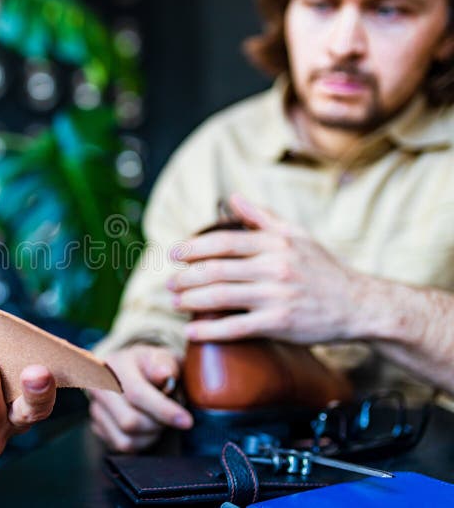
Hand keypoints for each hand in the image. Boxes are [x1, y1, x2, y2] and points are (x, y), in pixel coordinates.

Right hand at [87, 344, 191, 452]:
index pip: (136, 393)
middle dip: (158, 424)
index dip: (163, 410)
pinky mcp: (97, 426)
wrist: (135, 370)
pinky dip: (142, 442)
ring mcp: (95, 407)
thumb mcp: (164, 357)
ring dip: (152, 435)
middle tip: (173, 416)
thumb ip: (166, 363)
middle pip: (129, 421)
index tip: (186, 421)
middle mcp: (98, 386)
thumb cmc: (154, 365)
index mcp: (115, 364)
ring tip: (160, 419)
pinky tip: (149, 428)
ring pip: (126, 438)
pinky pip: (122, 446)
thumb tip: (164, 374)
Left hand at [169, 194, 364, 342]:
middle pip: (216, 269)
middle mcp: (275, 267)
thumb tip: (232, 197)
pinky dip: (209, 329)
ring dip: (190, 300)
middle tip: (168, 283)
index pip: (224, 242)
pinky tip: (191, 330)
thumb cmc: (324, 269)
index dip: (194, 247)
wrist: (360, 305)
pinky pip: (236, 328)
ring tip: (174, 302)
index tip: (174, 254)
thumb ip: (262, 216)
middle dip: (186, 277)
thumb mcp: (298, 235)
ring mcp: (277, 296)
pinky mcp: (279, 323)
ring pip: (221, 297)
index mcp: (276, 243)